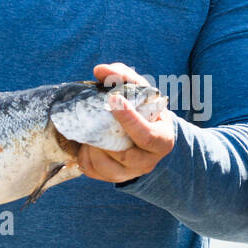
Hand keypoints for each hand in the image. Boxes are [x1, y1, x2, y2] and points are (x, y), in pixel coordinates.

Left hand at [78, 62, 175, 182]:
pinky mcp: (114, 178)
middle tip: (93, 120)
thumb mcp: (140, 91)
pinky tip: (86, 144)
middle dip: (105, 138)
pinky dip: (85, 158)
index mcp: (162, 140)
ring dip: (93, 149)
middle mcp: (149, 161)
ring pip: (107, 168)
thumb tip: (100, 70)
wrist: (147, 138)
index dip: (129, 119)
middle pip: (125, 155)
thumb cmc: (143, 110)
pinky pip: (94, 172)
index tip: (113, 99)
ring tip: (89, 133)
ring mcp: (131, 173)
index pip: (146, 135)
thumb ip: (123, 77)